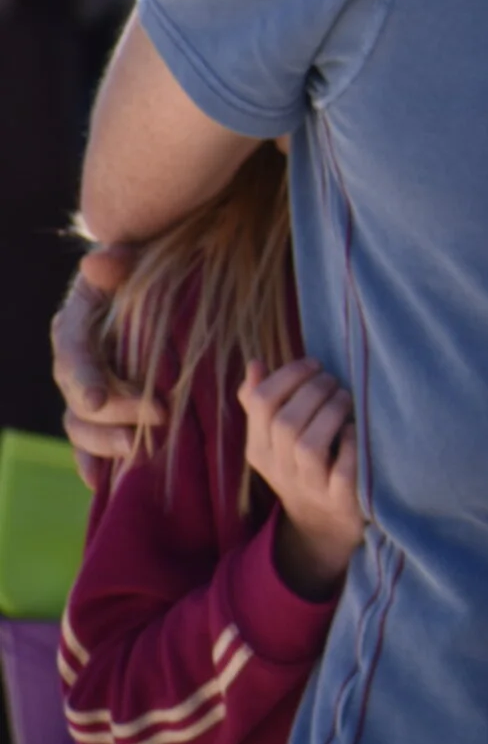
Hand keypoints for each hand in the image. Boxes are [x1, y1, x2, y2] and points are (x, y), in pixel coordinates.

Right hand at [54, 249, 160, 490]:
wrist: (154, 287)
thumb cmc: (144, 272)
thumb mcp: (134, 260)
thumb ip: (118, 262)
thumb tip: (99, 261)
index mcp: (77, 324)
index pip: (72, 352)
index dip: (84, 378)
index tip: (99, 400)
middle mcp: (75, 361)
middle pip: (79, 397)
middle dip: (113, 414)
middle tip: (158, 418)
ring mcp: (87, 389)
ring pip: (81, 424)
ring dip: (103, 443)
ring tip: (136, 452)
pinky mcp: (104, 409)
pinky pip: (89, 442)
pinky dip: (93, 462)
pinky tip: (103, 483)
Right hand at [239, 359, 361, 598]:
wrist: (321, 523)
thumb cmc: (300, 466)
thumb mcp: (273, 439)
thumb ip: (261, 402)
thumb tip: (254, 364)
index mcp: (259, 447)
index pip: (260, 403)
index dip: (288, 375)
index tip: (314, 363)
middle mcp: (279, 468)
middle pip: (285, 423)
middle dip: (313, 391)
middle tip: (333, 380)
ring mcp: (309, 485)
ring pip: (309, 446)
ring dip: (331, 414)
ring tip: (345, 398)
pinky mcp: (339, 500)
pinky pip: (341, 473)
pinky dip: (350, 447)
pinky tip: (355, 430)